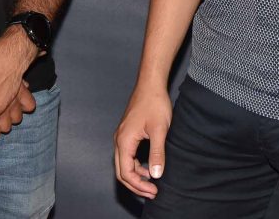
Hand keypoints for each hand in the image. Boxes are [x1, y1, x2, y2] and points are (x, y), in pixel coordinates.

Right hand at [113, 84, 172, 198]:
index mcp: (124, 141)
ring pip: (123, 163)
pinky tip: (148, 167)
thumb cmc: (154, 103)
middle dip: (135, 185)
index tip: (154, 191)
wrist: (151, 84)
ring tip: (152, 182)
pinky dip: (136, 165)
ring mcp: (122, 136)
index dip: (139, 186)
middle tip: (152, 192)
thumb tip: (156, 175)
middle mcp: (119, 140)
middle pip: (121, 171)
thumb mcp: (159, 131)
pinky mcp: (127, 133)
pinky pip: (127, 155)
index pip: (126, 172)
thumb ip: (157, 154)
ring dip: (136, 176)